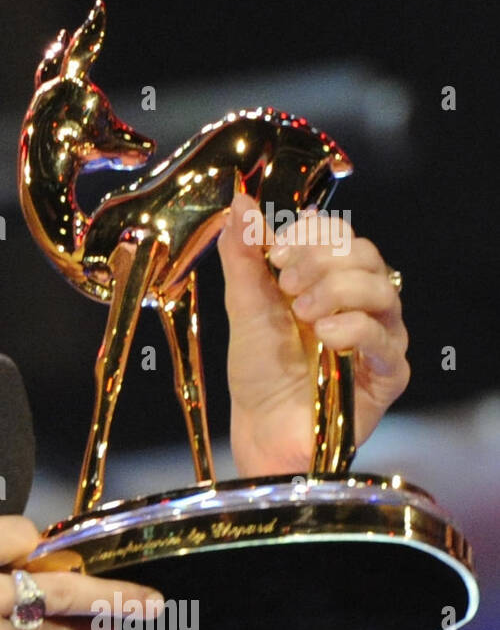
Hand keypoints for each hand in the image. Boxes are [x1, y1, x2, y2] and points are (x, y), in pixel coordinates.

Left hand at [217, 193, 409, 475]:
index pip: (337, 232)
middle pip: (363, 253)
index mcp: (326, 279)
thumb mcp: (243, 306)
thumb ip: (243, 256)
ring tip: (302, 314)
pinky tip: (324, 337)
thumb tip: (239, 203)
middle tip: (287, 286)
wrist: (262, 426)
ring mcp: (379, 334)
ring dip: (336, 290)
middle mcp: (359, 301)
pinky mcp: (389, 371)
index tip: (273, 255)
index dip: (308, 234)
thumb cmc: (258, 370)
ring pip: (379, 287)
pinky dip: (353, 328)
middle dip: (320, 260)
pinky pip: (385, 336)